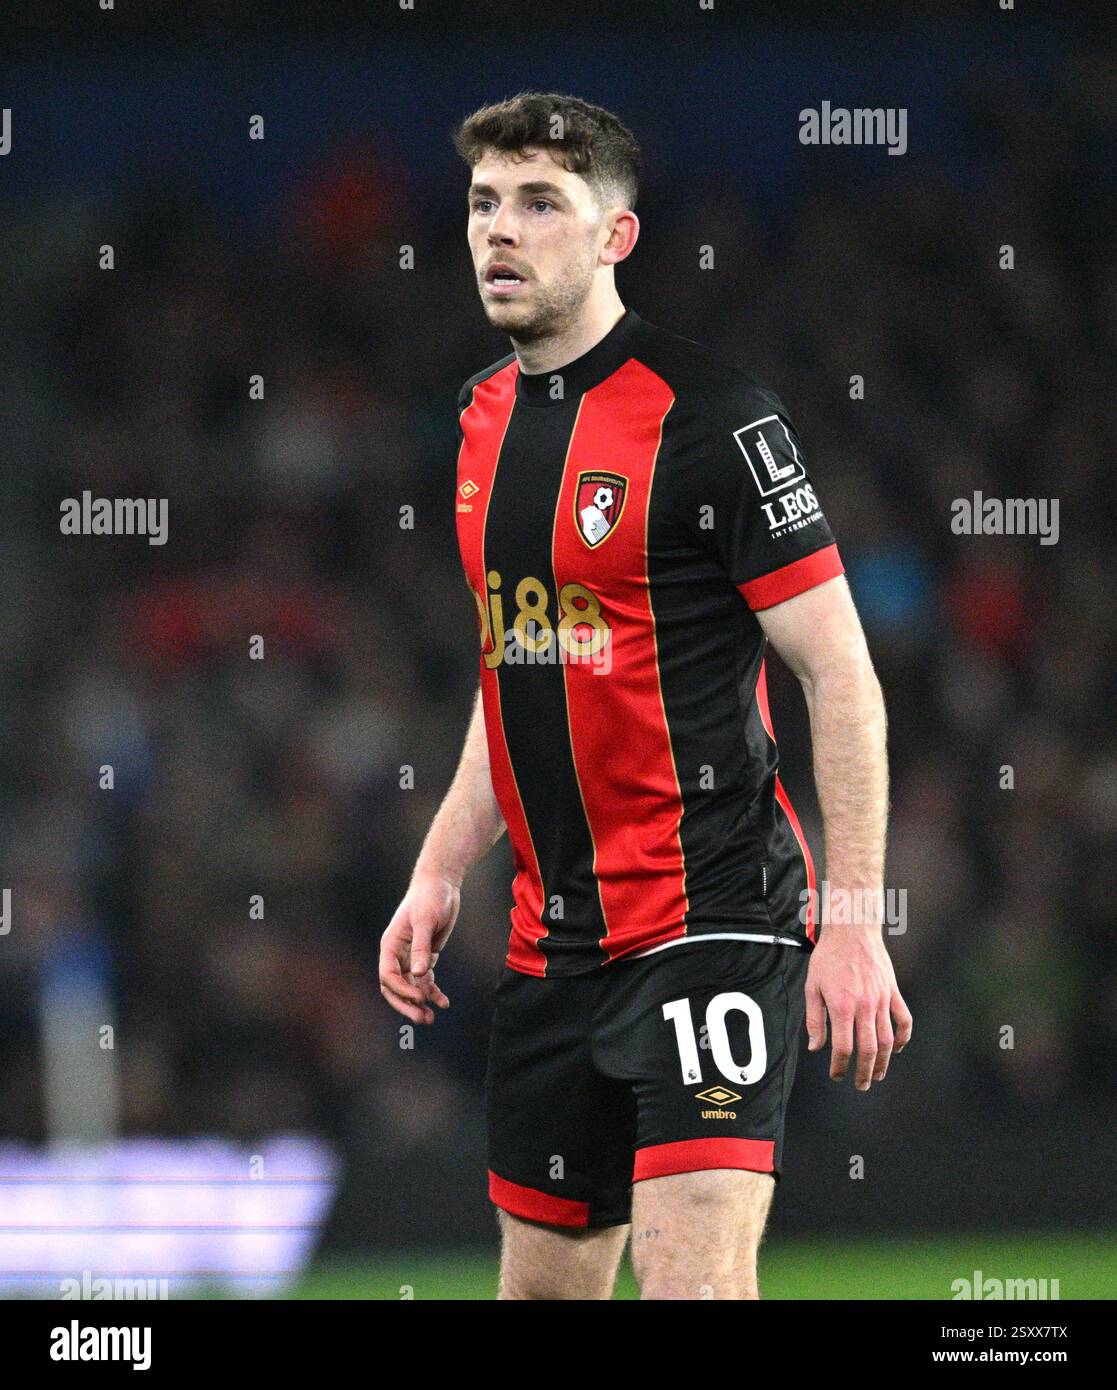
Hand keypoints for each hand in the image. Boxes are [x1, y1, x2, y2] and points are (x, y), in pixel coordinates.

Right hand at [379, 872, 459, 1024]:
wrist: (441, 884)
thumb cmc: (429, 897)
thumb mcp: (425, 920)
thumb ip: (421, 947)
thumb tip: (419, 974)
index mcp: (391, 945)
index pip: (388, 976)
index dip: (402, 991)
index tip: (420, 997)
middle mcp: (398, 954)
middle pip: (396, 987)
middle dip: (407, 1004)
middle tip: (423, 1019)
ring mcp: (411, 956)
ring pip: (411, 987)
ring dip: (420, 1003)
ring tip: (431, 1018)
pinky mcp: (426, 956)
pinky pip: (425, 980)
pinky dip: (433, 992)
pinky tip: (443, 1002)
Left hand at [805, 928, 912, 1089]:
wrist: (852, 929)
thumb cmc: (828, 957)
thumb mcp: (812, 987)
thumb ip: (814, 1020)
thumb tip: (815, 1048)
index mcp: (842, 1006)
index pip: (844, 1047)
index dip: (840, 1066)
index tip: (836, 1075)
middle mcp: (865, 1006)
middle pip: (869, 1050)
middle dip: (865, 1072)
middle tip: (861, 1085)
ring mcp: (882, 999)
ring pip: (887, 1040)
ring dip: (883, 1062)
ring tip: (877, 1075)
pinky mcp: (893, 992)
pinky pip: (904, 1020)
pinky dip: (903, 1037)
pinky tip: (896, 1049)